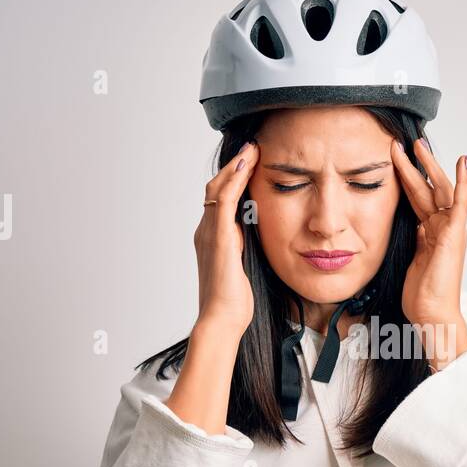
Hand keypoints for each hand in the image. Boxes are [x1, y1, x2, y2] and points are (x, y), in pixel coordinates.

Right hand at [194, 141, 259, 338]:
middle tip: (251, 147)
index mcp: (213, 239)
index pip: (220, 201)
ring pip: (218, 188)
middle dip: (233, 167)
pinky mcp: (219, 237)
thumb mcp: (244, 268)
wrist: (222, 319)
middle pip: (216, 188)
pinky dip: (235, 179)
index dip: (233, 180)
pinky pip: (224, 200)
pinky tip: (247, 164)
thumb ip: (247, 249)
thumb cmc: (234, 302)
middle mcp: (206, 231)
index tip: (251, 163)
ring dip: (235, 166)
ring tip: (251, 148)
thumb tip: (260, 236)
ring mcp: (210, 233)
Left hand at [391, 138, 466, 367]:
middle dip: (417, 166)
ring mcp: (451, 230)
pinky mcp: (454, 234)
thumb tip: (413, 227)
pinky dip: (463, 183)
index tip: (398, 161)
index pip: (420, 200)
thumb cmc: (423, 296)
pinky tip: (463, 163)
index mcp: (432, 234)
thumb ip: (415, 242)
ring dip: (429, 166)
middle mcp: (443, 228)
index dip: (409, 180)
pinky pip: (461, 203)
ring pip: (439, 190)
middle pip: (429, 189)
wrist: (433, 314)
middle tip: (406, 143)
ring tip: (418, 145)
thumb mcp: (413, 262)